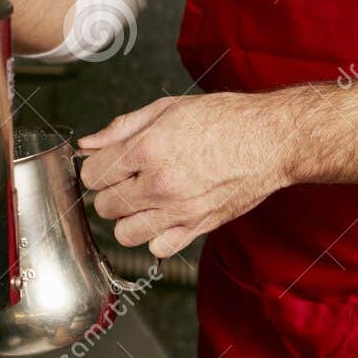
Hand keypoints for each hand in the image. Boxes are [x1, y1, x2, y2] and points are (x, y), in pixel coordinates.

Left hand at [78, 91, 298, 257]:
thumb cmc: (224, 119)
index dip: (97, 167)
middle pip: (104, 206)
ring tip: (144, 200)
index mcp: (147, 148)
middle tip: (129, 179)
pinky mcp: (198, 228)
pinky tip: (165, 215)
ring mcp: (179, 210)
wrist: (270, 140)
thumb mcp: (168, 108)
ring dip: (128, 218)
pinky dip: (156, 236)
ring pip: (124, 234)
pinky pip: (157, 248)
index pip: (92, 174)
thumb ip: (122, 127)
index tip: (109, 164)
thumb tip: (87, 144)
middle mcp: (159, 184)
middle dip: (111, 191)